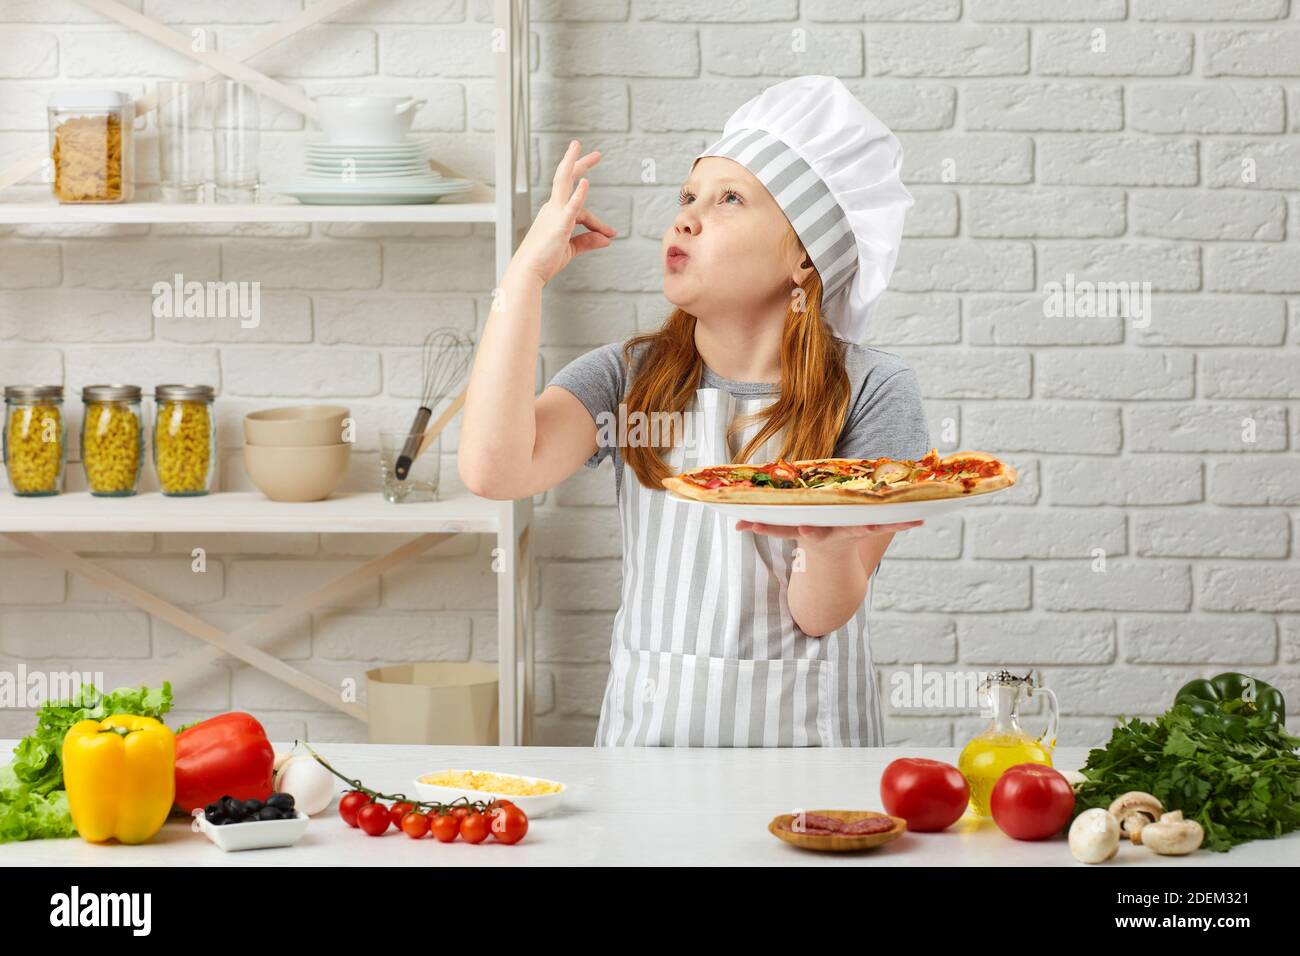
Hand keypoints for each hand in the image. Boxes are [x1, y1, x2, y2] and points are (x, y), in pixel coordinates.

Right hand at [506, 139, 616, 285]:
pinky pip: (570, 206)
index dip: (598, 223)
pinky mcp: (559, 224)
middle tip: (596, 153)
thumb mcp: (570, 249)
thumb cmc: (544, 261)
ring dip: (572, 163)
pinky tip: (586, 183)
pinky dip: (578, 195)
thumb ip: (588, 241)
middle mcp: (552, 209)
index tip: (611, 234)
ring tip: (582, 149)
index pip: (581, 211)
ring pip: (563, 182)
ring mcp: (554, 214)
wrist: (528, 272)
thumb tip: (607, 239)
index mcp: (554, 214)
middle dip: (580, 164)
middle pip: (566, 179)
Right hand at [735, 519, 923, 551]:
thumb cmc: (811, 536)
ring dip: (884, 525)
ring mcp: (849, 534)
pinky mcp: (868, 531)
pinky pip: (888, 526)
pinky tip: (920, 519)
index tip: (784, 526)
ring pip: (869, 529)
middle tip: (836, 527)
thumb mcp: (786, 532)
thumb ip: (762, 526)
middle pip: (833, 531)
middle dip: (839, 528)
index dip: (779, 528)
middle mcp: (827, 535)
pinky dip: (904, 523)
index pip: (788, 530)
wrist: (834, 568)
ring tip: (903, 520)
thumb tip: (734, 522)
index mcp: (806, 533)